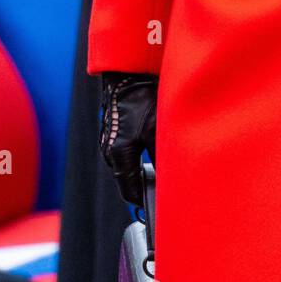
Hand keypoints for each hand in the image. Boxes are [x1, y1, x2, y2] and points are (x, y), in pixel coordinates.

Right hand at [99, 71, 157, 205]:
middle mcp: (109, 151)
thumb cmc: (142, 98)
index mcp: (119, 154)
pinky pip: (125, 153)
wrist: (127, 73)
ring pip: (127, 166)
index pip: (130, 191)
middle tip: (165, 191)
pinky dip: (138, 157)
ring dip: (142, 171)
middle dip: (146, 186)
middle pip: (128, 180)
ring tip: (162, 171)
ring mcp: (108, 142)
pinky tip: (153, 151)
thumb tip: (172, 179)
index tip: (159, 208)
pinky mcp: (113, 132)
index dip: (145, 201)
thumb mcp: (157, 129)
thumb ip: (162, 157)